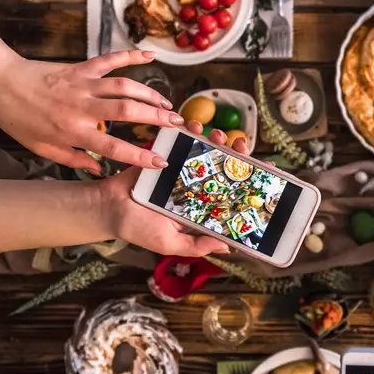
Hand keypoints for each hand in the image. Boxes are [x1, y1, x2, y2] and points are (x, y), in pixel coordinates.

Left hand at [0, 50, 182, 171]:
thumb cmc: (18, 119)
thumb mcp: (42, 148)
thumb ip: (73, 159)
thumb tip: (99, 169)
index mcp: (73, 131)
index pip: (113, 148)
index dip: (139, 157)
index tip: (160, 162)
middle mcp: (82, 108)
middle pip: (127, 111)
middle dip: (156, 118)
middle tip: (177, 125)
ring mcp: (83, 85)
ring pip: (124, 86)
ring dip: (149, 93)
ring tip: (167, 104)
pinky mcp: (81, 68)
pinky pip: (110, 60)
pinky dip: (131, 56)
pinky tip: (150, 55)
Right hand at [96, 120, 248, 256]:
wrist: (107, 207)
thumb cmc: (138, 229)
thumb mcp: (170, 243)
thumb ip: (196, 246)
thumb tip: (226, 245)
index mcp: (202, 208)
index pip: (233, 194)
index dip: (250, 183)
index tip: (267, 171)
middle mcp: (197, 187)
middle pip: (224, 167)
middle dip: (237, 154)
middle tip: (240, 146)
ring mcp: (184, 169)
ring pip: (208, 150)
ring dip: (217, 139)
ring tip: (217, 135)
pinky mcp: (168, 155)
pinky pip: (183, 140)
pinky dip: (191, 131)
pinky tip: (195, 127)